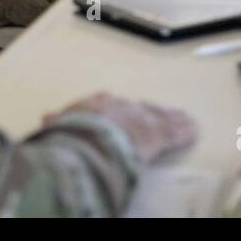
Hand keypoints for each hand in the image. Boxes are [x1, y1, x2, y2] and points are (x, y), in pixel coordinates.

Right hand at [45, 92, 197, 163]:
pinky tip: (193, 130)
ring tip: (183, 120)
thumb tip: (48, 117)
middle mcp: (123, 106)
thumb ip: (57, 122)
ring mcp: (142, 117)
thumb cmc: (73, 134)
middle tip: (155, 117)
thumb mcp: (59, 126)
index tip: (123, 114)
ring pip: (160, 116)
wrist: (92, 138)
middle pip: (140, 108)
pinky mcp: (160, 133)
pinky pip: (175, 130)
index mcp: (98, 103)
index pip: (112, 104)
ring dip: (171, 119)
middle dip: (148, 113)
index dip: (119, 111)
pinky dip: (184, 131)